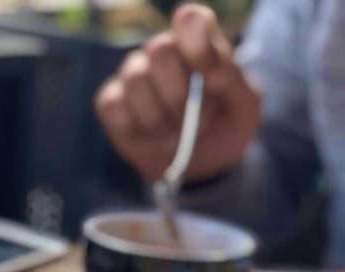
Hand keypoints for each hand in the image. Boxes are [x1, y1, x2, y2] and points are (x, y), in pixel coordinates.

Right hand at [94, 3, 260, 182]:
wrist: (200, 166)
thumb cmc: (223, 127)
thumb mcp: (245, 106)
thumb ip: (234, 79)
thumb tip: (208, 72)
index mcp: (198, 40)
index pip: (190, 20)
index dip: (198, 47)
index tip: (212, 80)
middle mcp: (162, 51)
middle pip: (160, 50)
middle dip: (180, 96)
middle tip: (196, 122)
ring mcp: (134, 75)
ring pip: (136, 81)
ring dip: (160, 120)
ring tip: (175, 137)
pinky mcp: (112, 102)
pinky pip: (113, 105)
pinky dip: (135, 130)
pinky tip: (151, 141)